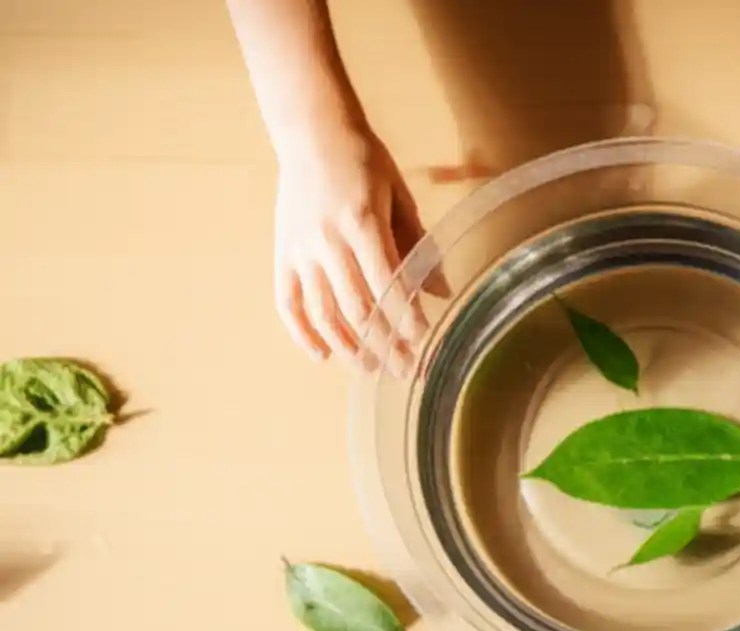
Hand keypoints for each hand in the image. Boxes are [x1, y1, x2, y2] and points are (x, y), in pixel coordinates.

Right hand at [273, 126, 429, 374]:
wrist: (311, 133)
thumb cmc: (363, 160)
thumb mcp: (398, 194)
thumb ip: (417, 241)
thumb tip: (439, 288)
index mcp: (362, 223)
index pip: (386, 284)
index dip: (404, 318)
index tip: (422, 341)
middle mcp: (328, 242)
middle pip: (357, 308)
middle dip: (384, 343)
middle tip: (404, 368)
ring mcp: (300, 250)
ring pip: (323, 312)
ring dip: (348, 346)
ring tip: (371, 367)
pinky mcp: (282, 254)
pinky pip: (288, 303)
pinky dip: (302, 333)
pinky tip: (322, 356)